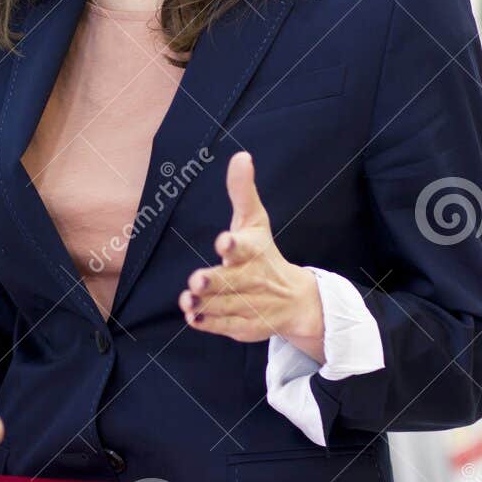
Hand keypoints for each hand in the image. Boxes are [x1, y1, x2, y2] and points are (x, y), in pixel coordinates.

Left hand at [179, 151, 324, 350]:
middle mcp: (253, 278)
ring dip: (205, 303)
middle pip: (232, 280)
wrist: (294, 299)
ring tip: (187, 300)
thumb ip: (242, 191)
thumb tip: (241, 156)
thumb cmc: (264, 253)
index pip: (245, 246)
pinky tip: (192, 317)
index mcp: (254, 250)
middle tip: (197, 279)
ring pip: (224, 305)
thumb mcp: (254, 221)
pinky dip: (209, 323)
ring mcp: (250, 304)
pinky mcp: (244, 325)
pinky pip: (225, 325)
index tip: (224, 241)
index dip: (234, 244)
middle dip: (215, 281)